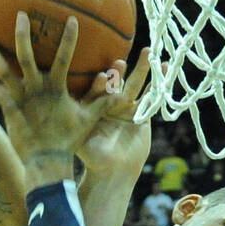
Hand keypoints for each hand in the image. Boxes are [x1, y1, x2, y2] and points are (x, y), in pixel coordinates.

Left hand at [0, 13, 118, 182]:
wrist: (46, 162)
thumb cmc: (67, 140)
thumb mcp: (87, 120)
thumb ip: (101, 103)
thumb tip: (123, 94)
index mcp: (56, 88)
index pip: (63, 58)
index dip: (68, 38)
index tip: (71, 18)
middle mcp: (36, 89)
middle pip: (26, 56)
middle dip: (22, 34)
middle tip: (20, 14)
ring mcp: (21, 98)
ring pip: (4, 71)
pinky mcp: (9, 109)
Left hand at [77, 50, 158, 179]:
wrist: (114, 173)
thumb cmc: (94, 159)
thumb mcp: (82, 141)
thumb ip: (77, 125)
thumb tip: (60, 113)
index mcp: (94, 107)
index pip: (96, 91)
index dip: (99, 86)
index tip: (102, 79)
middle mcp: (110, 103)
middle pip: (116, 82)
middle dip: (118, 72)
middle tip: (120, 62)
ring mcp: (127, 106)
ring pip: (135, 84)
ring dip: (142, 68)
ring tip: (147, 52)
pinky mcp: (143, 112)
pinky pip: (151, 96)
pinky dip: (158, 83)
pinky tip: (164, 67)